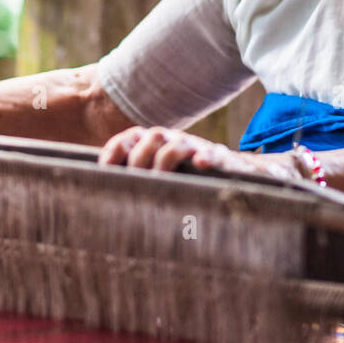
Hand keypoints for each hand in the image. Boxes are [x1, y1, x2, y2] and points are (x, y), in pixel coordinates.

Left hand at [97, 126, 300, 179]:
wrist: (242, 178)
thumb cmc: (191, 185)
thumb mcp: (162, 183)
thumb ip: (139, 186)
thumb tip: (101, 203)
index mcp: (156, 146)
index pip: (129, 139)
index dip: (114, 152)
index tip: (104, 172)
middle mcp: (174, 142)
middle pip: (150, 138)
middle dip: (138, 161)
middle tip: (132, 185)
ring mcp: (198, 150)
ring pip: (175, 145)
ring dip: (163, 160)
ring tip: (158, 179)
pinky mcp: (224, 161)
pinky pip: (216, 155)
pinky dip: (208, 158)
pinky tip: (201, 164)